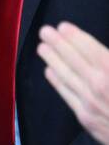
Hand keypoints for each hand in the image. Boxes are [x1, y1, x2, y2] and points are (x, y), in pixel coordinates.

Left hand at [37, 22, 108, 144]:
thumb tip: (102, 54)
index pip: (90, 49)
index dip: (75, 37)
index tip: (62, 26)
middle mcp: (99, 85)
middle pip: (73, 60)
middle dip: (58, 44)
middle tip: (44, 31)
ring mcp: (90, 102)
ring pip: (66, 76)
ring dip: (52, 60)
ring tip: (42, 48)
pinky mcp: (86, 118)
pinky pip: (67, 95)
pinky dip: (57, 81)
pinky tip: (49, 72)